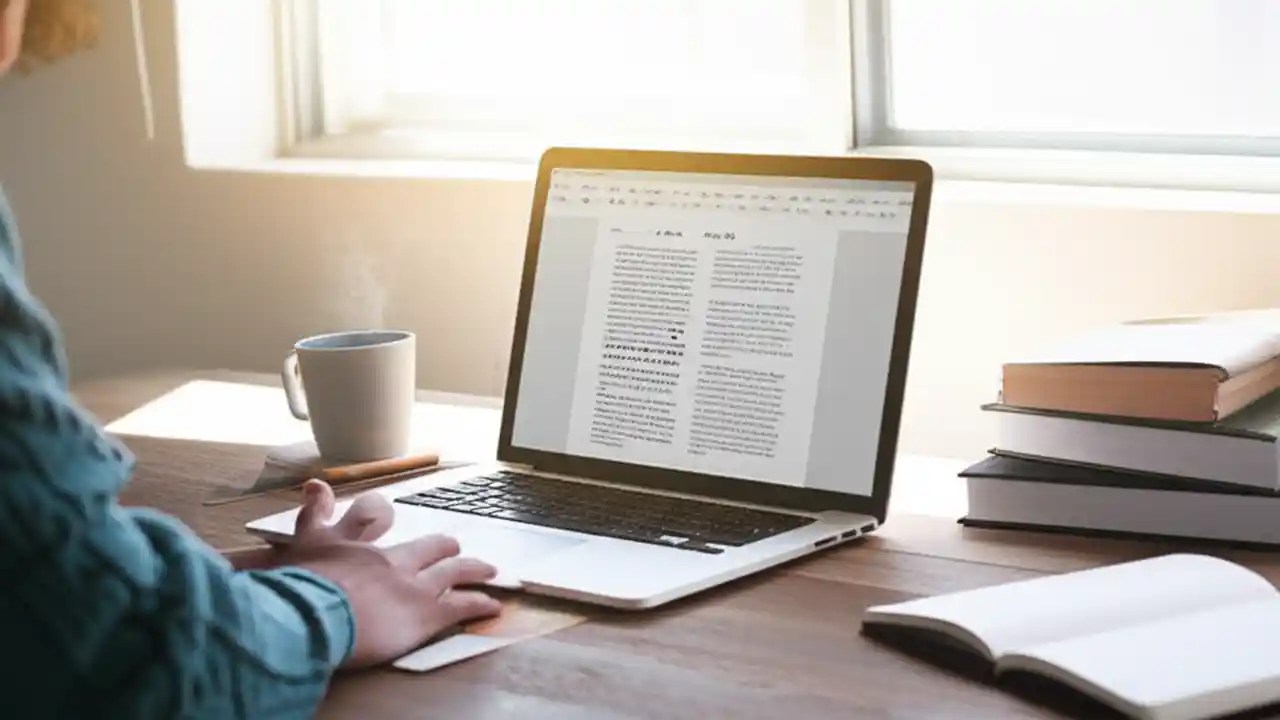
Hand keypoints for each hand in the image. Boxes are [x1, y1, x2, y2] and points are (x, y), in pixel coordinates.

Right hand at [242, 480, 502, 667]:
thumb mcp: (300, 542)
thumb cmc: (300, 585)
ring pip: (452, 572)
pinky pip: (462, 605)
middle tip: (455, 548)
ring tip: (489, 571)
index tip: (385, 514)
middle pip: (428, 546)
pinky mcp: (426, 613)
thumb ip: (310, 512)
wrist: (314, 616)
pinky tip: (493, 606)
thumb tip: (314, 482)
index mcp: (357, 543)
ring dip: (474, 570)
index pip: (372, 516)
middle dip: (444, 548)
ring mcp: (412, 584)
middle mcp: (390, 558)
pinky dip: (480, 604)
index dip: (381, 515)